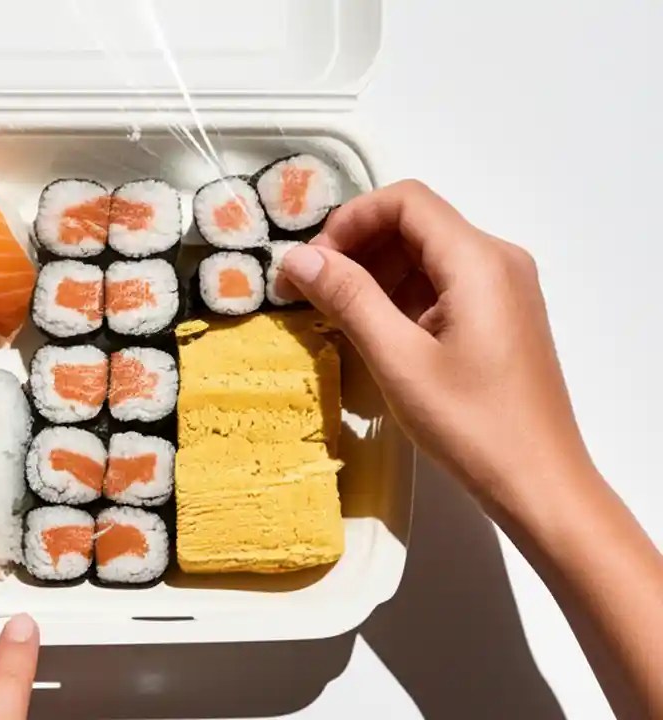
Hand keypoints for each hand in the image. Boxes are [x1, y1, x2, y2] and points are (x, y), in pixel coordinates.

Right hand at [278, 180, 592, 517]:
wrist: (540, 484)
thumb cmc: (471, 424)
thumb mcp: (398, 360)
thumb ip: (348, 299)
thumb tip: (298, 256)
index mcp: (479, 261)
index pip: (406, 201)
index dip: (350, 220)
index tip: (313, 265)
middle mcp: (497, 261)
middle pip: (415, 224)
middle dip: (356, 248)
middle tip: (309, 292)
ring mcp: (503, 290)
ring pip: (425, 256)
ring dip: (374, 275)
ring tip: (334, 316)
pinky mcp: (500, 318)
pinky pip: (441, 286)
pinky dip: (399, 298)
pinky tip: (372, 333)